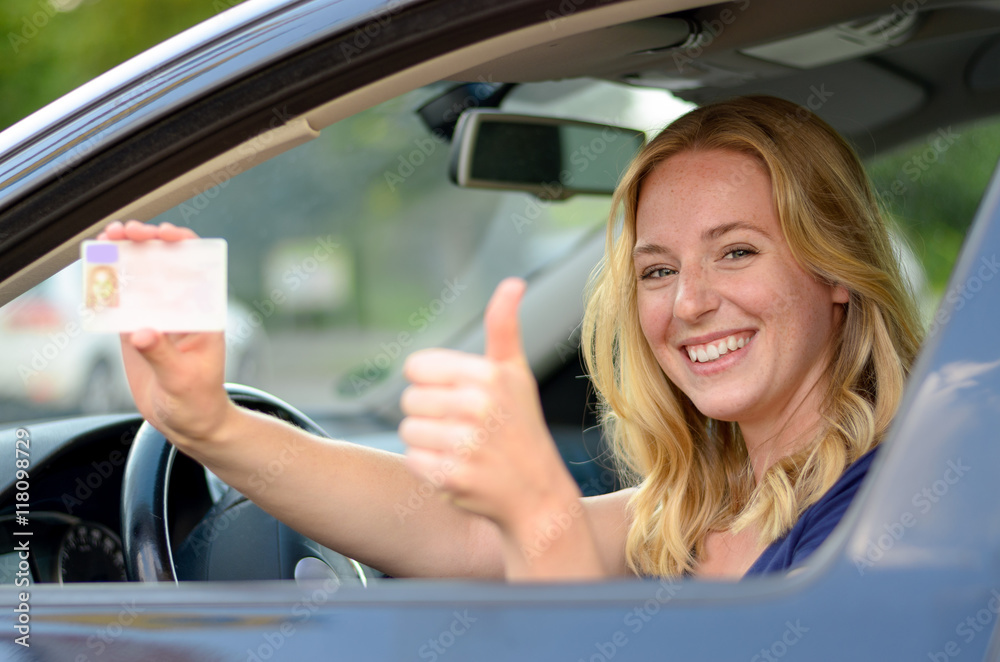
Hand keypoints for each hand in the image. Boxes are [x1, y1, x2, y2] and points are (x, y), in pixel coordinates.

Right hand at [99, 221, 231, 445]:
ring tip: (104, 240)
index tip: (161, 234)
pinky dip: (107, 285)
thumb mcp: (182, 380)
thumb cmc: (198, 401)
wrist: (188, 423)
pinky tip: (94, 271)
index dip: (181, 243)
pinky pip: (120, 301)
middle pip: (164, 263)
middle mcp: (181, 309)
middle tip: (122, 232)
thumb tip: (140, 331)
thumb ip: (162, 354)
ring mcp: (157, 317)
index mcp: (203, 313)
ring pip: (140, 278)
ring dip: (122, 257)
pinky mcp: (136, 330)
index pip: (197, 266)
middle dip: (145, 242)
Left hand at [399, 278, 581, 536]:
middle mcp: (479, 406)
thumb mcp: (516, 374)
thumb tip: (513, 282)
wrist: (538, 495)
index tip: (462, 400)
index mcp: (488, 374)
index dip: (433, 384)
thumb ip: (504, 327)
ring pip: (408, 430)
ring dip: (428, 443)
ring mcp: (466, 443)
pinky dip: (429, 469)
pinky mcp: (452, 477)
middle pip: (409, 399)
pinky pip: (412, 461)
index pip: (416, 367)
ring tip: (463, 450)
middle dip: (430, 415)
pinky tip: (459, 471)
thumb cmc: (520, 428)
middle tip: (466, 430)